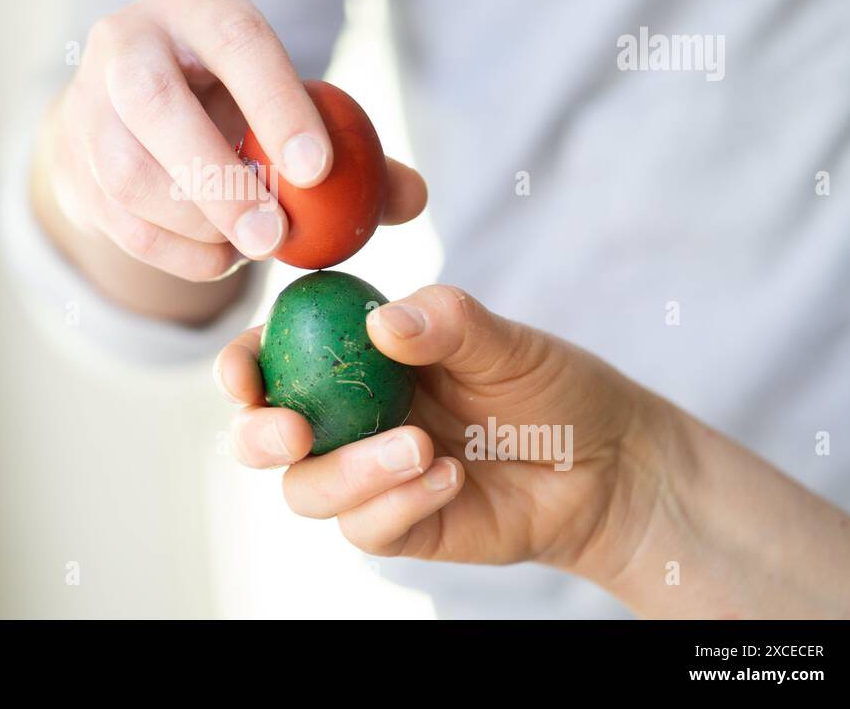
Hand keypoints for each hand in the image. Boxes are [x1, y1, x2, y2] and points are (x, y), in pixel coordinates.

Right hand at [35, 0, 426, 282]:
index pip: (236, 38)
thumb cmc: (240, 104)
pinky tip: (218, 260)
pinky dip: (172, 253)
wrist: (141, 112)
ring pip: (124, 170)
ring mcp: (84, 99)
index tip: (319, 169)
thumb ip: (355, 150)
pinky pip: (113, 220)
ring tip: (250, 246)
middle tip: (275, 235)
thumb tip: (410, 197)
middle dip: (216, 177)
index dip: (276, 103)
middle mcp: (126, 38)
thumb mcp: (292, 106)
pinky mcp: (68, 158)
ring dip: (194, 223)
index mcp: (195, 2)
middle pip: (153, 102)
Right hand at [217, 285, 651, 572]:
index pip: (273, 356)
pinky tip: (450, 477)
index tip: (243, 370)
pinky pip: (367, 527)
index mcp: (354, 358)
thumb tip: (381, 323)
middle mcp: (348, 417)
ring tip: (421, 447)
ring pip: (307, 489)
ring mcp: (370, 476)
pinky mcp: (401, 526)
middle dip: (259, 434)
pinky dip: (398, 503)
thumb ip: (446, 322)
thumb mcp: (507, 341)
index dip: (242, 364)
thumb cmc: (551, 386)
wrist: (608, 464)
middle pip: (264, 436)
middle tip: (295, 431)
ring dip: (349, 471)